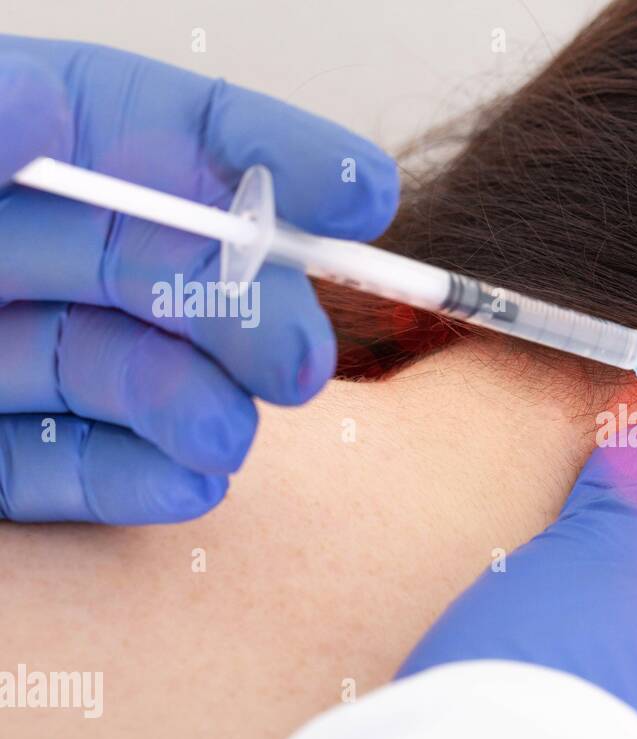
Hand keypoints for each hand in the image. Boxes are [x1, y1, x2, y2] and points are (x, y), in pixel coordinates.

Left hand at [0, 36, 397, 522]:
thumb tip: (52, 112)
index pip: (150, 126)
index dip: (265, 153)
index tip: (360, 194)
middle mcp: (5, 247)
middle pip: (160, 261)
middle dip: (246, 307)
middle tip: (300, 360)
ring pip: (123, 371)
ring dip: (197, 406)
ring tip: (225, 438)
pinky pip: (59, 468)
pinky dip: (126, 483)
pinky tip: (182, 487)